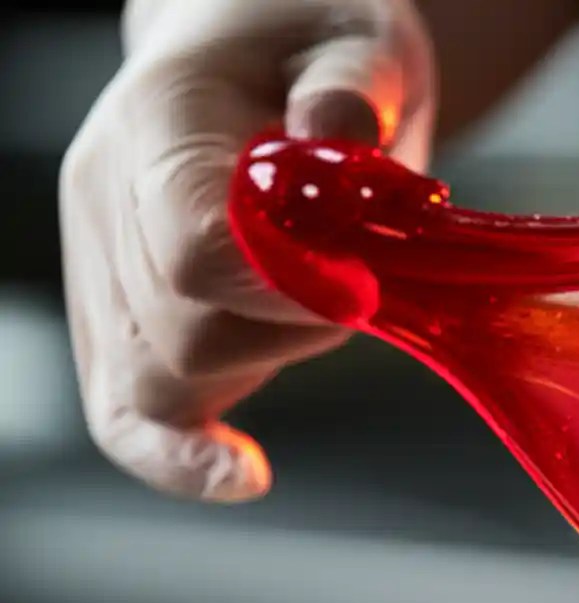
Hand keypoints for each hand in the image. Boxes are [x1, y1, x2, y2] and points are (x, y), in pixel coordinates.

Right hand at [60, 0, 434, 500]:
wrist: (260, 46)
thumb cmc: (311, 39)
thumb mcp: (359, 40)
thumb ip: (351, 91)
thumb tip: (336, 145)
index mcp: (160, 125)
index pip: (198, 250)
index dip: (289, 291)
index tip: (363, 285)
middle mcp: (108, 203)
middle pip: (186, 333)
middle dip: (296, 329)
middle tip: (364, 274)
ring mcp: (105, 266)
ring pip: (160, 383)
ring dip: (266, 364)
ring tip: (322, 296)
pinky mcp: (125, 316)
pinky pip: (128, 413)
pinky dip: (180, 455)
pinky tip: (242, 475)